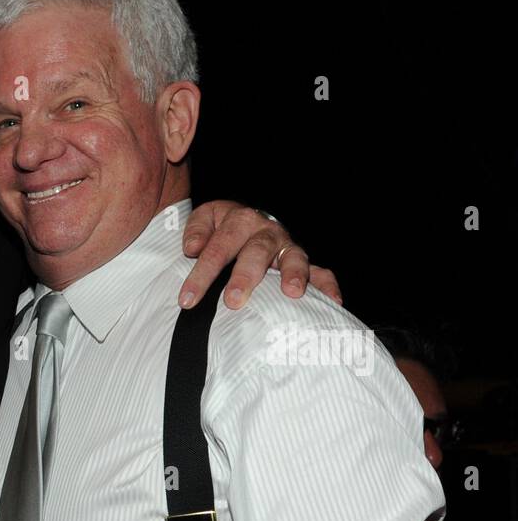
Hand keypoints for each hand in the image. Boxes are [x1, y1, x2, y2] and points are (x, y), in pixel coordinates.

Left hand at [180, 201, 341, 309]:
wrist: (242, 220)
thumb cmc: (219, 228)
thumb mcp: (203, 219)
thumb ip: (196, 231)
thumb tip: (193, 248)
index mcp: (239, 220)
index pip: (218, 248)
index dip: (202, 274)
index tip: (187, 299)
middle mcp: (266, 231)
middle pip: (256, 252)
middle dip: (246, 276)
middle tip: (234, 300)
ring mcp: (286, 247)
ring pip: (293, 257)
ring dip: (293, 274)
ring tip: (292, 293)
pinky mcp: (302, 262)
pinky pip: (321, 272)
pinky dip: (327, 285)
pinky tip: (334, 301)